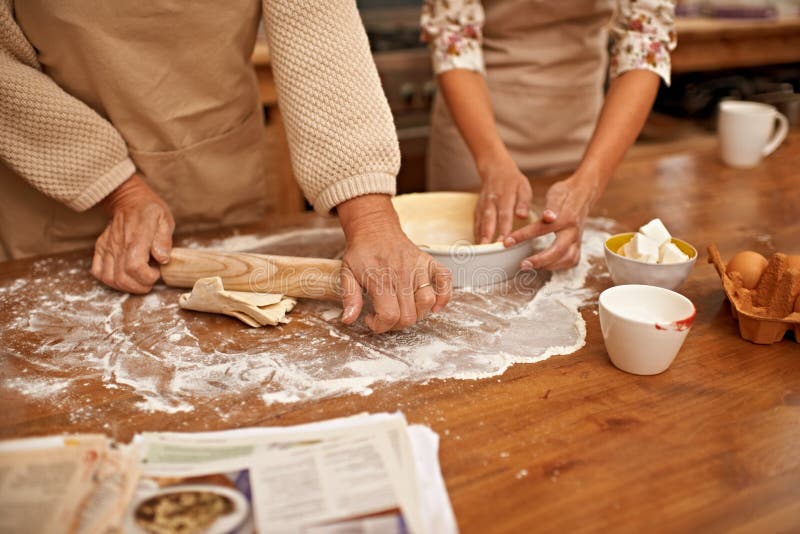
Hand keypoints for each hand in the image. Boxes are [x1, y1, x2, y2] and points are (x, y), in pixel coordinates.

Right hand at [91, 173, 174, 293]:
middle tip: (150, 280)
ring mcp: (107, 246)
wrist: (127, 199)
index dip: (147, 277)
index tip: (157, 273)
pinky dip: (111, 281)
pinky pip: (98, 272)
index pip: (135, 266)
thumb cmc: (149, 210)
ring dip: (126, 286)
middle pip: (122, 277)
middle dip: (139, 286)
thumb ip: (164, 240)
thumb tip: (162, 259)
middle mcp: (119, 243)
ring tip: (139, 280)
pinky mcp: (100, 248)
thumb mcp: (164, 219)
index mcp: (137, 236)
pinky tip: (124, 276)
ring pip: (110, 278)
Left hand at [337, 194, 451, 332]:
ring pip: (427, 302)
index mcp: (381, 279)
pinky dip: (444, 296)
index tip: (371, 319)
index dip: (380, 326)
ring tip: (404, 310)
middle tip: (386, 316)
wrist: (374, 228)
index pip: (389, 315)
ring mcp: (418, 267)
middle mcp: (402, 274)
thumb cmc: (361, 252)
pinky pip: (445, 281)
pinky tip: (434, 306)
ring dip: (417, 314)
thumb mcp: (347, 273)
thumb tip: (348, 319)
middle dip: (396, 324)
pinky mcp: (429, 262)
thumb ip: (349, 298)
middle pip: (409, 315)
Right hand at [474, 153, 531, 243]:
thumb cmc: (513, 181)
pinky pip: (476, 222)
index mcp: (505, 197)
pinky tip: (478, 245)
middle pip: (489, 220)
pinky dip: (476, 233)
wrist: (495, 169)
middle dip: (488, 236)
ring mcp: (482, 206)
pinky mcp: (477, 209)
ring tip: (480, 251)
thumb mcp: (524, 187)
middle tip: (487, 250)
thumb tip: (523, 216)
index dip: (504, 229)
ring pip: (480, 223)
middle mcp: (491, 202)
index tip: (504, 242)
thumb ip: (524, 203)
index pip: (504, 215)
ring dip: (480, 237)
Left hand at [503, 175, 597, 270]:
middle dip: (540, 260)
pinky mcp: (579, 245)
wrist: (583, 194)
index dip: (522, 236)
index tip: (507, 242)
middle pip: (558, 251)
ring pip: (568, 259)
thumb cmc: (565, 194)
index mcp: (565, 217)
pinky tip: (546, 266)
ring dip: (549, 265)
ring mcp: (578, 239)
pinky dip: (560, 266)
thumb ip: (550, 207)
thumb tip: (548, 216)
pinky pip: (573, 260)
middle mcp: (573, 231)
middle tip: (523, 264)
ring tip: (532, 266)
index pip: (541, 229)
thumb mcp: (556, 195)